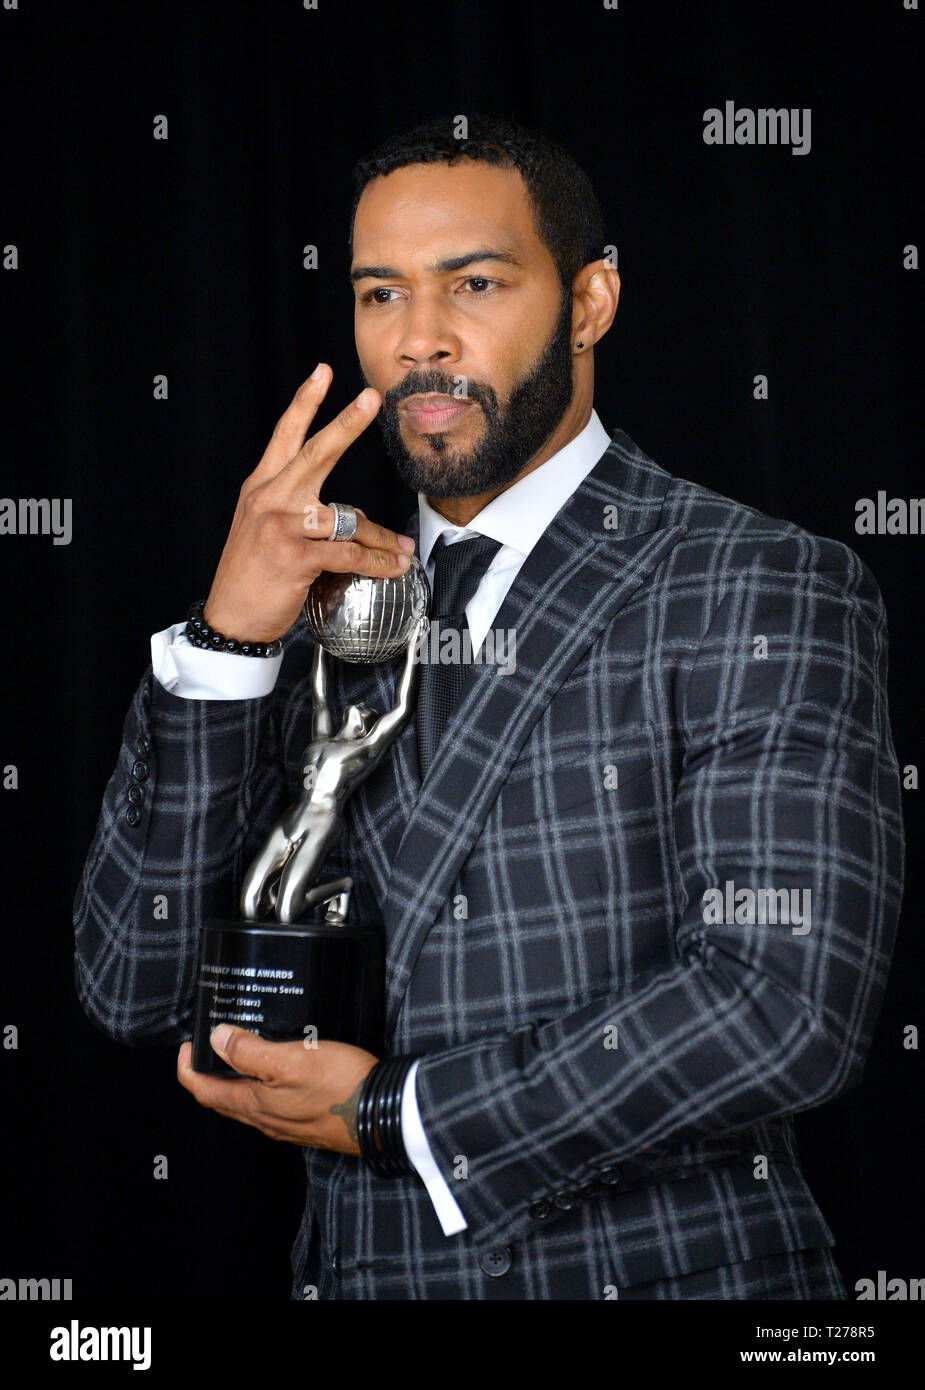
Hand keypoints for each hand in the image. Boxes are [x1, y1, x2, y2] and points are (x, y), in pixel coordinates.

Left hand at [176, 1026, 378, 1153]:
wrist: (381, 1114)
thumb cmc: (339, 1086)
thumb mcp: (290, 1059)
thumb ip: (250, 1051)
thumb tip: (216, 1039)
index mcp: (254, 1104)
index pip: (204, 1091)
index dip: (187, 1070)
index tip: (186, 1047)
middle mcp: (265, 1120)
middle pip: (222, 1100)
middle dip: (207, 1076)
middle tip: (205, 1048)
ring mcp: (285, 1124)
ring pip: (246, 1104)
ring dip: (233, 1082)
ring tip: (238, 1053)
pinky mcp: (305, 1122)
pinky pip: (270, 1107)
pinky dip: (259, 1088)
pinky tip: (275, 1073)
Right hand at [202, 364, 415, 642]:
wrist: (230, 616)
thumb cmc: (250, 573)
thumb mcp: (261, 527)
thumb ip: (296, 508)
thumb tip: (348, 514)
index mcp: (262, 486)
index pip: (285, 435)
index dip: (305, 401)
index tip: (323, 372)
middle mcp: (271, 498)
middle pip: (315, 452)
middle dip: (347, 423)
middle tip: (371, 398)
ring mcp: (282, 527)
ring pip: (348, 518)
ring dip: (382, 537)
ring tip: (403, 548)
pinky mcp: (296, 557)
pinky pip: (349, 554)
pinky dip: (377, 562)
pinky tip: (393, 567)